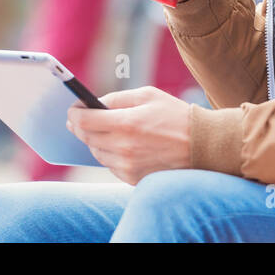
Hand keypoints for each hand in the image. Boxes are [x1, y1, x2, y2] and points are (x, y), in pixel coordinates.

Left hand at [66, 86, 190, 184]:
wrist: (202, 145)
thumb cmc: (175, 115)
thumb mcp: (148, 95)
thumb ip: (118, 98)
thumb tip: (95, 103)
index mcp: (125, 124)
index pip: (84, 121)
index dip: (74, 114)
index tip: (73, 109)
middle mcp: (123, 148)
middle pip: (87, 138)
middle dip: (80, 127)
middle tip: (79, 119)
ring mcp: (128, 166)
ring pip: (97, 153)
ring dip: (95, 141)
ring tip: (102, 130)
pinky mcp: (133, 178)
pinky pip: (111, 165)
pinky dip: (110, 154)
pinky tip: (119, 144)